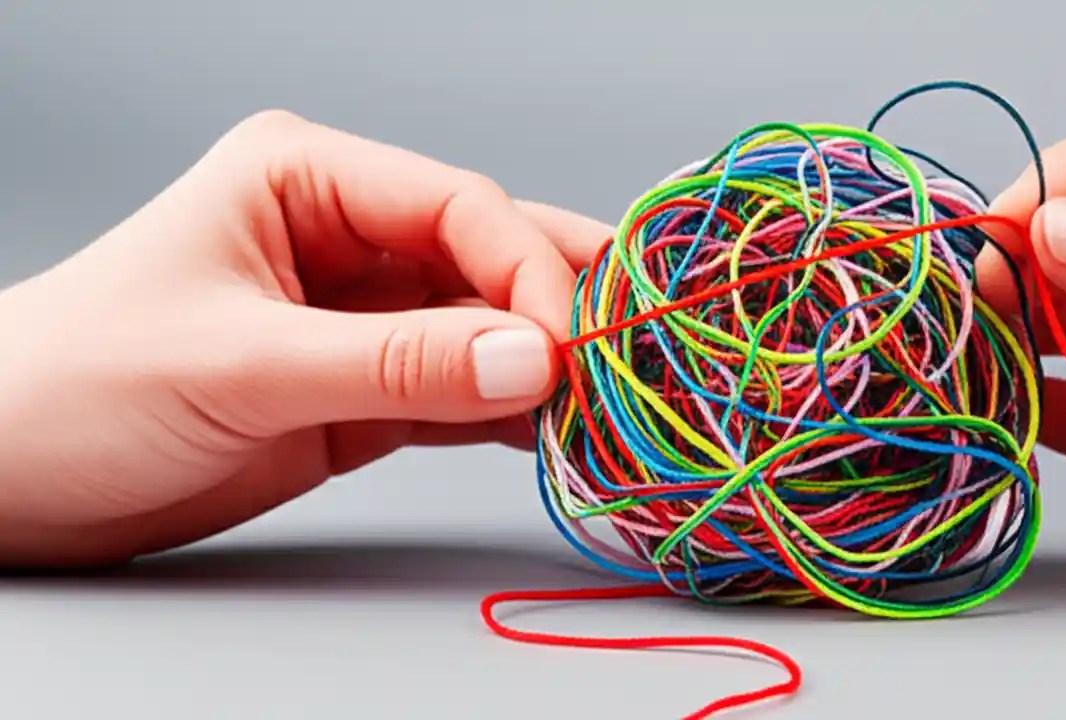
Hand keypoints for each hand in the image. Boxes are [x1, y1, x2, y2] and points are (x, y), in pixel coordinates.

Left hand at [0, 110, 610, 565]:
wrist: (13, 480)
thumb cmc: (78, 387)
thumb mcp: (241, 366)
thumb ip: (395, 364)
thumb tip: (535, 359)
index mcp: (310, 179)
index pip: (460, 205)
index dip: (528, 270)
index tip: (572, 345)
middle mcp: (350, 237)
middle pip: (491, 257)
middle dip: (560, 306)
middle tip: (632, 358)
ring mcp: (366, 316)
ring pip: (490, 328)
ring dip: (548, 367)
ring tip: (613, 406)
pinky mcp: (370, 388)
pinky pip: (464, 391)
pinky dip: (514, 414)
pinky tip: (560, 433)